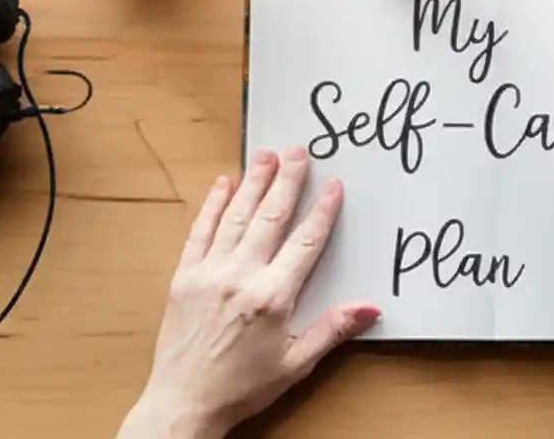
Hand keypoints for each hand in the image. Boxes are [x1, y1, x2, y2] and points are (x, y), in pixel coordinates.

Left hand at [118, 147, 379, 438]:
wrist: (183, 403)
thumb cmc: (241, 389)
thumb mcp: (296, 364)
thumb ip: (333, 329)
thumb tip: (370, 307)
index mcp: (272, 298)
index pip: (304, 242)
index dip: (322, 211)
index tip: (333, 186)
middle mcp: (240, 277)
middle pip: (270, 217)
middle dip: (288, 181)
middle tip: (299, 151)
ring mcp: (208, 273)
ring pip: (236, 216)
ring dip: (253, 182)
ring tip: (267, 155)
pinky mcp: (183, 277)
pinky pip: (200, 231)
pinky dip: (213, 205)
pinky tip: (223, 183)